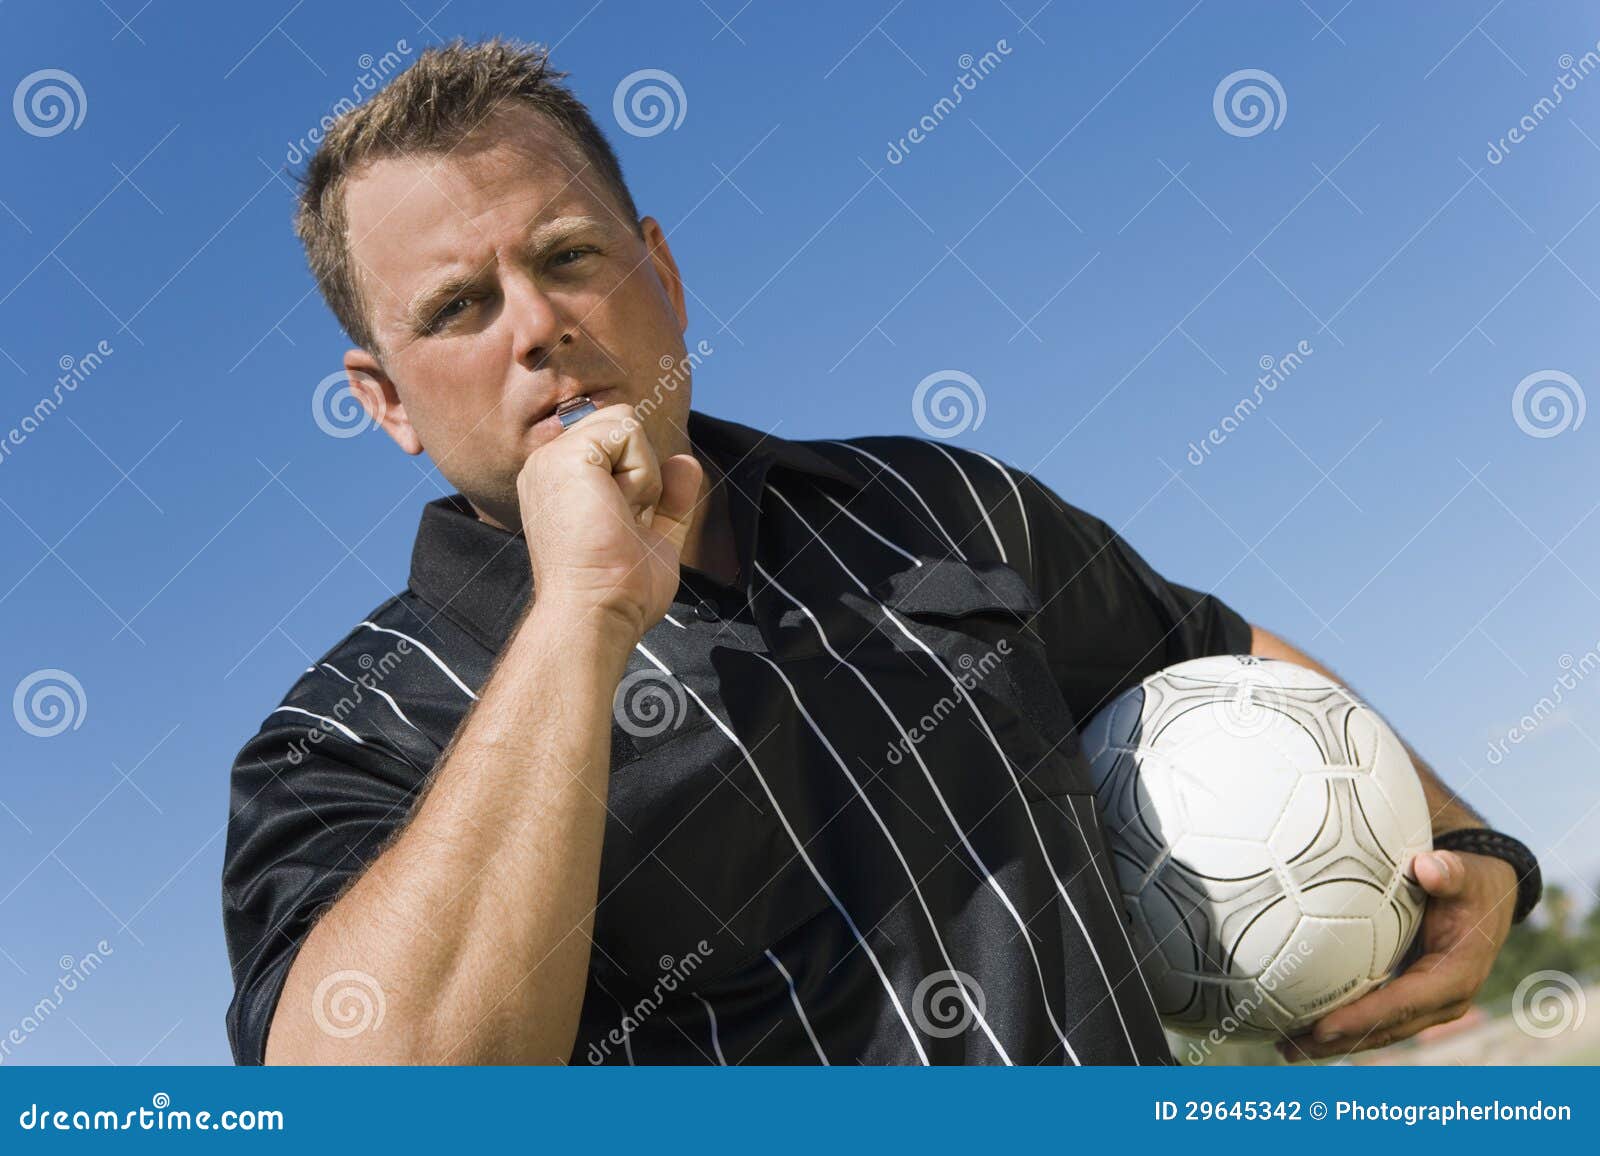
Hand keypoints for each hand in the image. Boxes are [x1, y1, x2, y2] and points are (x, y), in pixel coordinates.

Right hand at [517, 403, 702, 642]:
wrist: (597, 613)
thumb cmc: (618, 591)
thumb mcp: (653, 535)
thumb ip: (669, 497)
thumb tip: (686, 461)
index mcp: (561, 483)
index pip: (615, 443)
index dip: (639, 477)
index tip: (624, 526)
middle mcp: (549, 466)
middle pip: (621, 425)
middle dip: (641, 473)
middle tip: (620, 522)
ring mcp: (553, 458)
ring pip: (626, 423)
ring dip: (641, 475)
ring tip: (617, 518)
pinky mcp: (567, 457)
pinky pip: (628, 429)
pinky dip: (640, 473)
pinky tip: (617, 510)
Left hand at [1276, 847, 1517, 1061]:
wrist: (1486, 897)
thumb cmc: (1471, 884)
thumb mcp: (1466, 876)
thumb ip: (1449, 873)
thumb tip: (1427, 868)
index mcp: (1456, 976)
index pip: (1403, 1003)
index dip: (1362, 1018)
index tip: (1320, 1028)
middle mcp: (1443, 1000)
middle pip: (1385, 1029)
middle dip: (1338, 1041)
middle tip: (1287, 1048)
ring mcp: (1427, 1005)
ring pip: (1378, 1031)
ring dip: (1334, 1043)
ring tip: (1285, 1048)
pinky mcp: (1412, 999)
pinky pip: (1376, 1017)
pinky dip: (1342, 1025)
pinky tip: (1302, 1027)